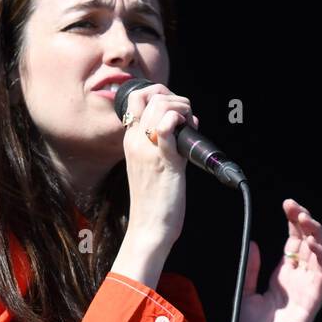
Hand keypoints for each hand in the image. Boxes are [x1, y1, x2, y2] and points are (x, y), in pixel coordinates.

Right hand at [121, 82, 198, 248]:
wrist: (150, 227)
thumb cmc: (155, 200)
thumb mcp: (153, 165)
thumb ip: (166, 143)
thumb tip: (186, 124)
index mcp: (130, 141)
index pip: (136, 99)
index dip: (159, 94)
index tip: (176, 111)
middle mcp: (135, 142)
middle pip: (150, 96)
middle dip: (176, 99)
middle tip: (188, 119)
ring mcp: (148, 150)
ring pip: (160, 106)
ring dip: (182, 109)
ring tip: (190, 127)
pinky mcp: (164, 161)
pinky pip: (168, 127)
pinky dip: (181, 121)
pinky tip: (189, 133)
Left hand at [236, 199, 321, 321]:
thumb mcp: (246, 294)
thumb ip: (251, 270)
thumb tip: (253, 244)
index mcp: (284, 277)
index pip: (294, 242)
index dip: (293, 222)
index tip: (286, 205)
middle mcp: (299, 279)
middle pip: (308, 242)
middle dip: (303, 220)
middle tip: (293, 206)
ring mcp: (309, 288)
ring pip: (320, 252)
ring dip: (314, 232)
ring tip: (303, 217)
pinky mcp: (314, 299)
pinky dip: (321, 254)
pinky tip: (312, 240)